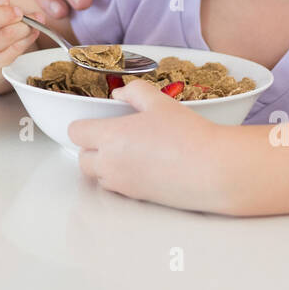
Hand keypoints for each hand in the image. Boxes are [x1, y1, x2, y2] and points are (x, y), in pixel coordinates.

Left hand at [70, 80, 237, 213]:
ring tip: (131, 150)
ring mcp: (122, 184)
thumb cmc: (188, 135)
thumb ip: (134, 92)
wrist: (213, 169)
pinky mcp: (136, 198)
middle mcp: (110, 163)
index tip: (96, 120)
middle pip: (82, 158)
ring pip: (98, 175)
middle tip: (114, 135)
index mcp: (110, 136)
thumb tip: (119, 94)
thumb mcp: (160, 101)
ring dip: (105, 164)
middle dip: (91, 147)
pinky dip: (121, 177)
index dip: (84, 124)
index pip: (75, 132)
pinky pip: (116, 188)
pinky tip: (143, 166)